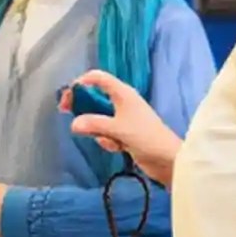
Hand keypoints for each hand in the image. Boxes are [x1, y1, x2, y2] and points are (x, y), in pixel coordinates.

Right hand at [59, 70, 180, 185]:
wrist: (168, 159)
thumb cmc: (145, 137)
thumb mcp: (117, 128)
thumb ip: (93, 124)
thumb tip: (73, 124)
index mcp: (123, 93)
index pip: (98, 77)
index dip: (82, 82)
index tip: (69, 95)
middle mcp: (122, 102)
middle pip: (95, 98)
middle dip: (82, 107)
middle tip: (67, 113)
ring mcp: (124, 118)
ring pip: (99, 118)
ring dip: (97, 129)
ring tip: (107, 139)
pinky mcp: (125, 133)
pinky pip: (106, 132)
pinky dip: (108, 140)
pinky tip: (117, 148)